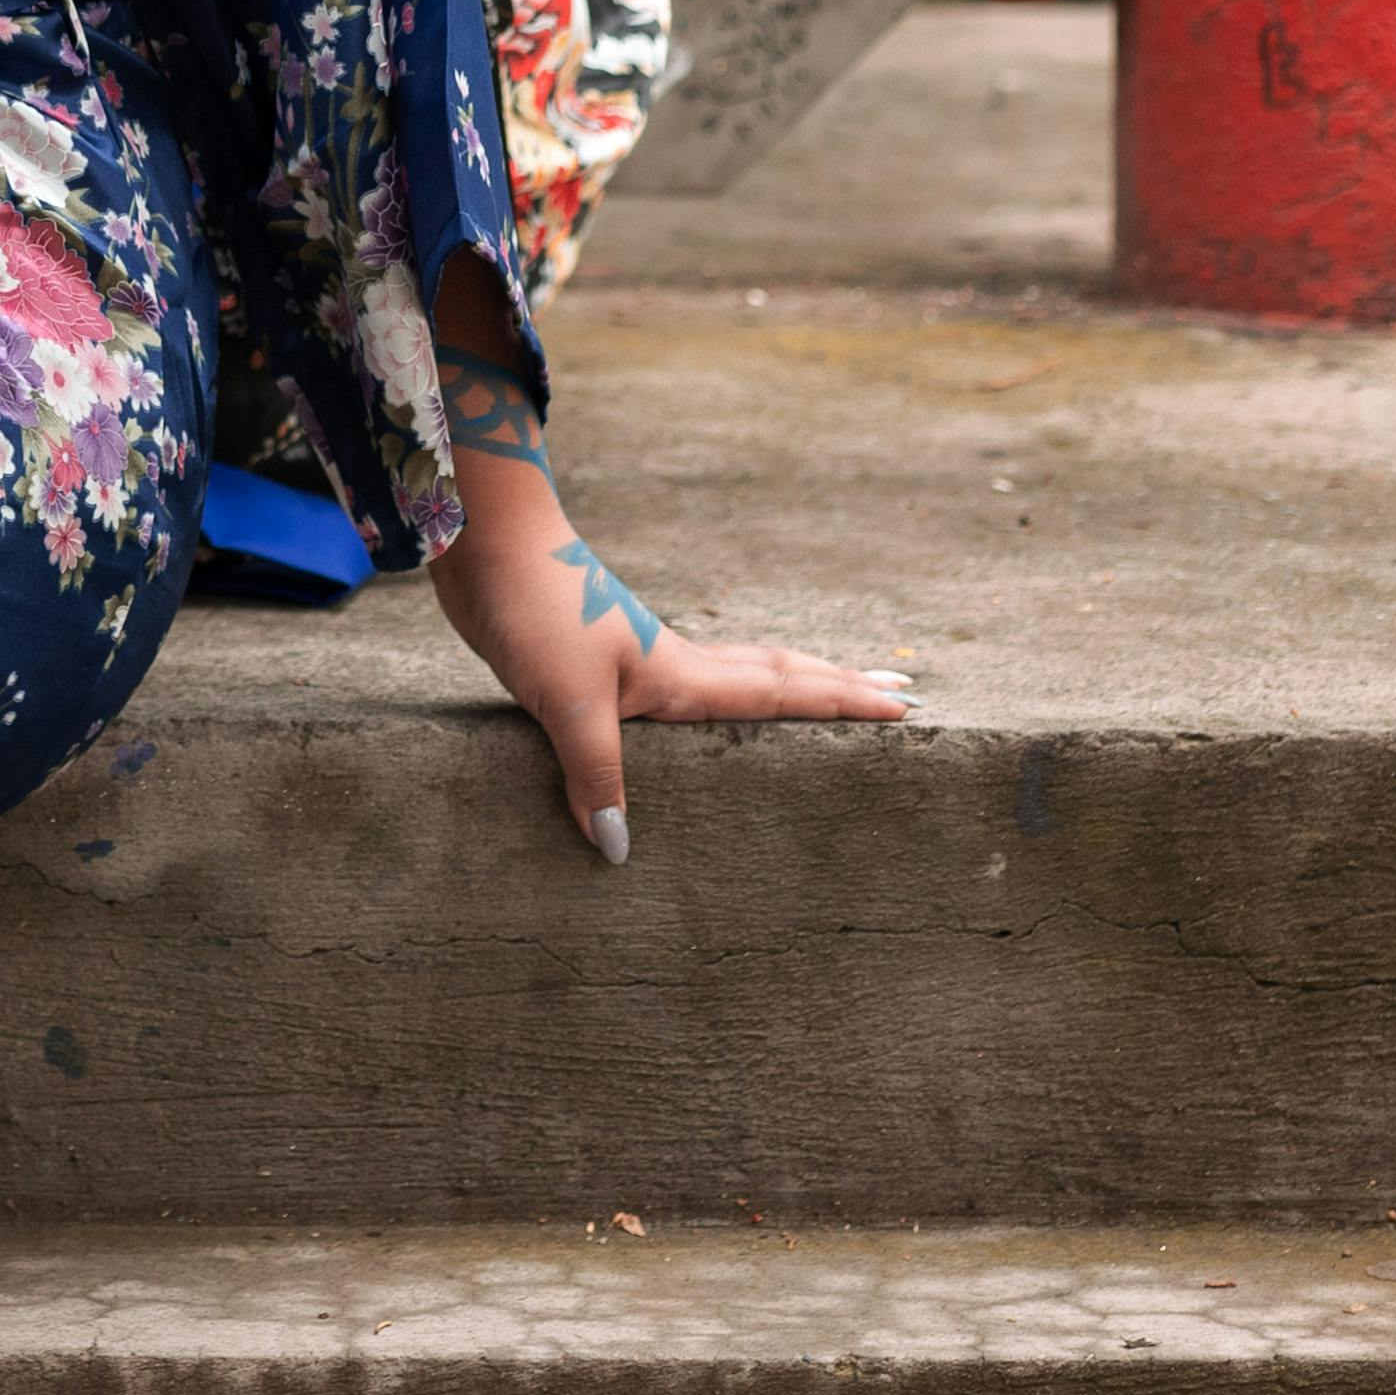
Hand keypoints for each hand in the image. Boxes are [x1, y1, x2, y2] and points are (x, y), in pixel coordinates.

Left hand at [425, 413, 908, 864]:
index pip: (784, 694)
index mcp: (682, 674)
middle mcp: (673, 663)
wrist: (487, 542)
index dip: (846, 704)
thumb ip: (597, 774)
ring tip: (823, 693)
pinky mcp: (599, 659)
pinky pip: (682, 686)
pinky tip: (695, 707)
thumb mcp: (566, 700)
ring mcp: (638, 657)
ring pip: (735, 673)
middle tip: (899, 693)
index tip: (908, 707)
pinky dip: (717, 694)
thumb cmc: (533, 609)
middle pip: (777, 674)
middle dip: (838, 688)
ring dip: (787, 683)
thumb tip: (621, 851)